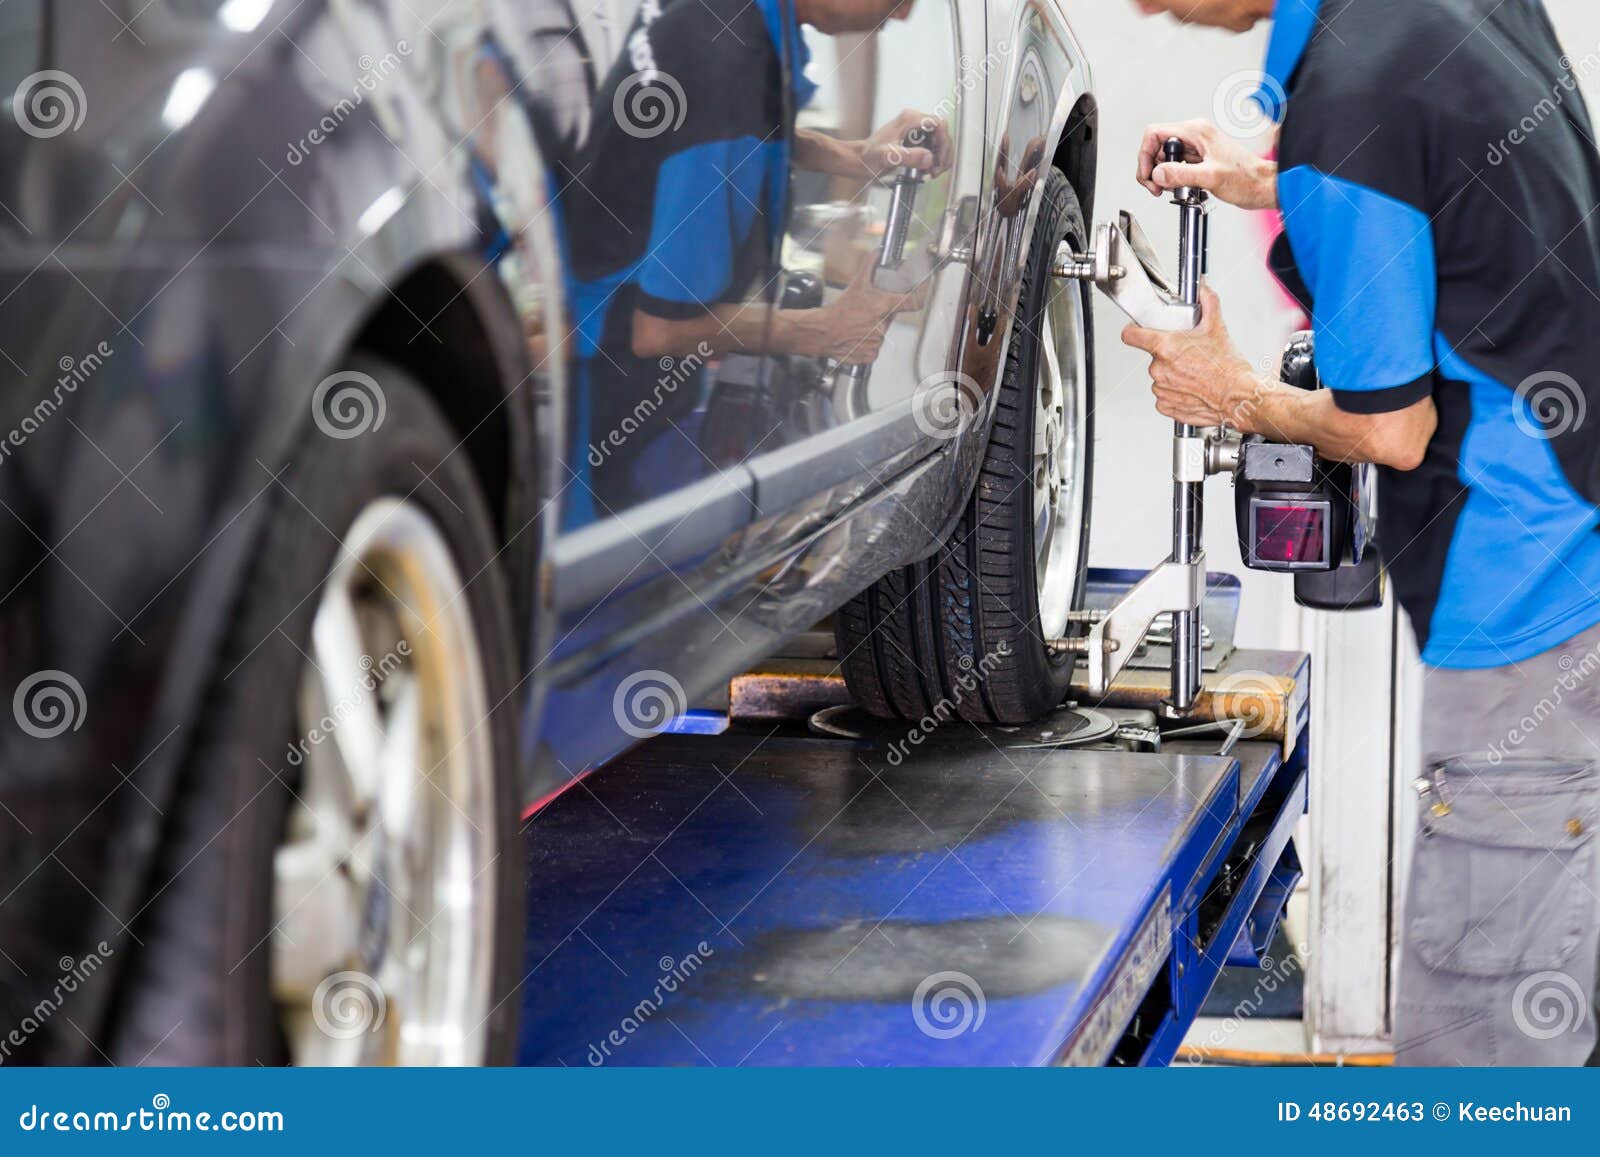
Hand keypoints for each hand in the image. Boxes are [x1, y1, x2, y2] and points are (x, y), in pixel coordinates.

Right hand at [798, 264, 928, 365]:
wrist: (823, 332)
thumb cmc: (839, 311)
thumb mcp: (856, 284)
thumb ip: (868, 266)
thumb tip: (877, 253)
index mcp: (882, 307)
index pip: (913, 301)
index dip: (921, 295)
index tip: (922, 292)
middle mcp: (882, 326)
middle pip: (890, 318)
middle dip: (882, 315)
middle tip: (869, 312)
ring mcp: (877, 342)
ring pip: (882, 333)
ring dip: (874, 329)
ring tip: (860, 325)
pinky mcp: (871, 354)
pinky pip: (875, 348)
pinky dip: (867, 343)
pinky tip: (857, 336)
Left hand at [855, 109, 952, 179]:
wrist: (859, 161)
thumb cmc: (868, 156)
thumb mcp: (888, 157)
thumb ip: (909, 156)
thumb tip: (929, 158)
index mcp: (910, 119)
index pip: (939, 124)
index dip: (943, 142)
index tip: (939, 158)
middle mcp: (914, 122)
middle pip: (941, 134)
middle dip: (942, 153)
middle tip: (936, 169)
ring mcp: (915, 132)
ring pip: (938, 142)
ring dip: (939, 159)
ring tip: (931, 172)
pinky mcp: (914, 141)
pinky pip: (931, 149)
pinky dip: (932, 161)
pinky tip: (925, 171)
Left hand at [1122, 285, 1260, 426]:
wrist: (1238, 397)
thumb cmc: (1228, 367)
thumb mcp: (1217, 327)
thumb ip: (1208, 302)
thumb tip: (1203, 287)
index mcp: (1166, 347)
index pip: (1131, 335)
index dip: (1134, 330)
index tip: (1137, 330)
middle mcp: (1159, 369)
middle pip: (1153, 356)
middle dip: (1168, 354)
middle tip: (1188, 355)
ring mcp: (1162, 389)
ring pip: (1159, 376)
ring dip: (1172, 374)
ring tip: (1193, 373)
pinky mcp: (1166, 405)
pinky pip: (1164, 395)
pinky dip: (1175, 392)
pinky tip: (1191, 388)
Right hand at [1136, 119, 1277, 210]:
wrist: (1261, 186)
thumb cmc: (1246, 179)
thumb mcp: (1210, 177)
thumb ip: (1181, 174)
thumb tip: (1158, 174)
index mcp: (1197, 131)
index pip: (1155, 134)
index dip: (1145, 155)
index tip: (1148, 175)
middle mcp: (1195, 136)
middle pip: (1157, 147)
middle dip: (1153, 169)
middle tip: (1158, 188)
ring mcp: (1197, 148)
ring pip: (1165, 158)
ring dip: (1164, 177)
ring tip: (1173, 189)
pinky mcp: (1199, 160)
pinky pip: (1176, 167)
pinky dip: (1174, 180)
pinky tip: (1183, 189)